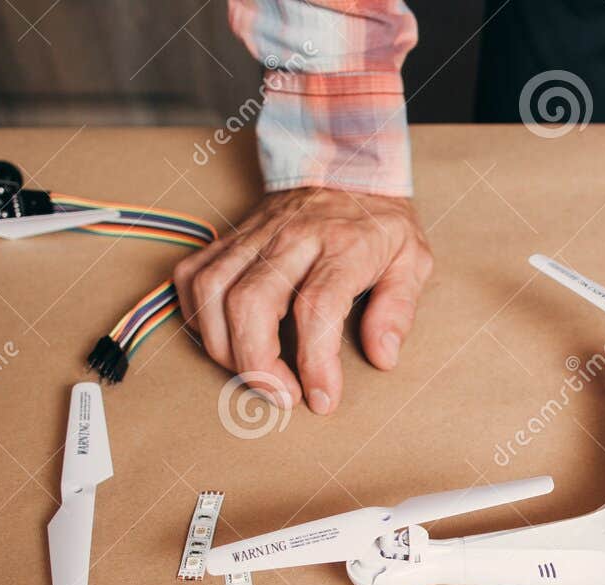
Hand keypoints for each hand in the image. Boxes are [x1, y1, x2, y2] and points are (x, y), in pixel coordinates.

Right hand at [172, 187, 433, 412]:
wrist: (344, 165)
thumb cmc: (379, 222)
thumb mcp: (413, 260)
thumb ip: (398, 310)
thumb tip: (382, 357)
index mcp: (343, 245)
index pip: (318, 308)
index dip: (315, 361)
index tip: (322, 399)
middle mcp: (292, 239)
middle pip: (251, 304)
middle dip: (259, 364)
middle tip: (283, 396)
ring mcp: (253, 236)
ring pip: (212, 292)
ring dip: (223, 347)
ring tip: (255, 375)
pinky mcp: (228, 238)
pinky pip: (191, 276)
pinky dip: (195, 315)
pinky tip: (222, 340)